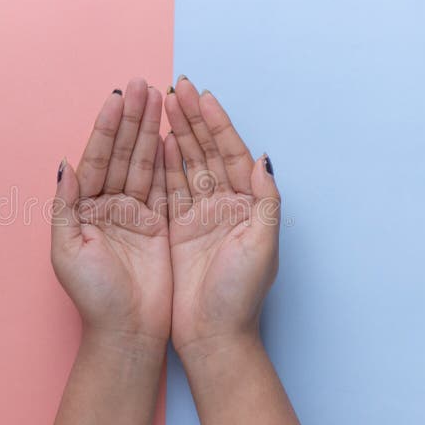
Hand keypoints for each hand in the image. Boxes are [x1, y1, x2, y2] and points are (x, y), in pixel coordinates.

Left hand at [51, 78, 171, 344]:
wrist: (129, 330)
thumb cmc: (94, 296)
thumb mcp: (67, 250)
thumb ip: (65, 206)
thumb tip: (64, 164)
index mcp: (83, 209)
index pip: (96, 159)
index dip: (107, 128)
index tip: (118, 98)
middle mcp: (108, 206)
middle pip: (121, 154)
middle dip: (132, 120)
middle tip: (143, 85)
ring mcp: (135, 214)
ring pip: (143, 164)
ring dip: (149, 131)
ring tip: (159, 99)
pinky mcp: (159, 224)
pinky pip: (162, 185)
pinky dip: (167, 160)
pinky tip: (170, 134)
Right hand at [163, 77, 280, 355]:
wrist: (212, 336)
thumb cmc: (238, 296)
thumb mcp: (261, 247)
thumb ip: (265, 201)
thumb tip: (264, 159)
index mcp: (248, 207)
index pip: (232, 154)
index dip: (217, 124)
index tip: (203, 96)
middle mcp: (225, 206)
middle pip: (208, 153)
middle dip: (194, 120)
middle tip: (177, 88)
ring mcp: (200, 217)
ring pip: (188, 166)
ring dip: (178, 134)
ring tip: (164, 106)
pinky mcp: (178, 230)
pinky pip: (170, 189)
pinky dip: (165, 165)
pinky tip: (159, 143)